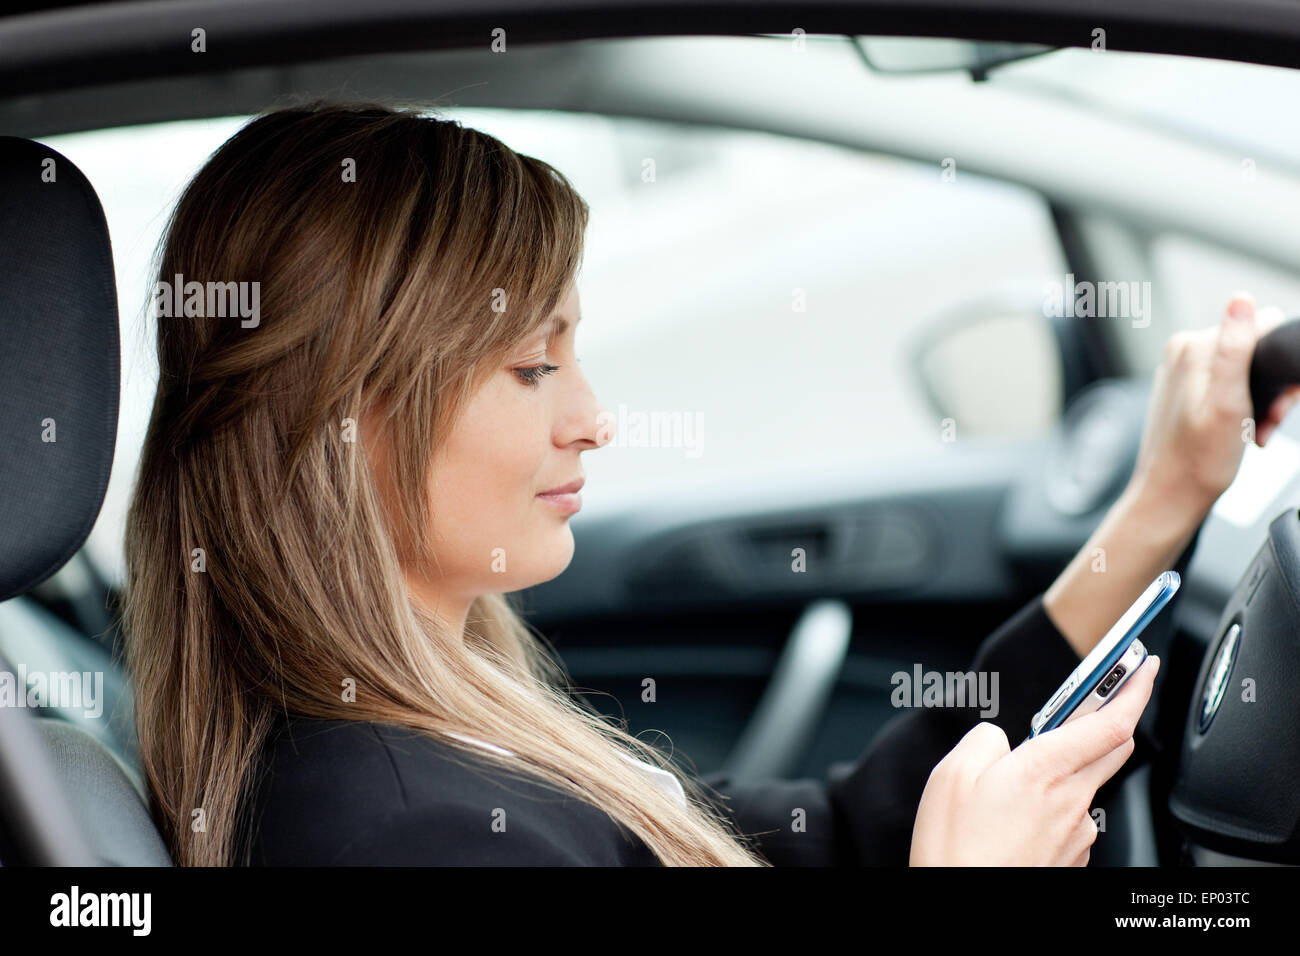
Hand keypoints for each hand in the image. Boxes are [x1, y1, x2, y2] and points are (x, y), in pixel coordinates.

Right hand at [909, 656, 1159, 865]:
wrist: (963, 905)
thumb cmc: (955, 849)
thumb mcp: (952, 774)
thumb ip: (985, 740)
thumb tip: (1001, 739)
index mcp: (1044, 771)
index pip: (1110, 722)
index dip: (1134, 688)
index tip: (1144, 665)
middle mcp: (1072, 802)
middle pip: (1112, 748)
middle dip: (1114, 717)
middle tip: (1102, 697)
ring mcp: (1078, 833)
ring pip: (1085, 784)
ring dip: (1066, 770)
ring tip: (1013, 787)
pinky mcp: (1073, 857)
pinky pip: (1072, 818)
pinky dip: (1053, 807)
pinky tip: (1016, 819)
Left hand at [1129, 293, 1295, 522]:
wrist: (1170, 496)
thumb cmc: (1199, 460)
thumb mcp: (1228, 402)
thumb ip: (1235, 348)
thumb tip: (1241, 298)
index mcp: (1193, 346)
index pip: (1262, 329)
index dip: (1279, 368)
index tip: (1274, 404)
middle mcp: (1184, 351)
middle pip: (1256, 351)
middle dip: (1270, 388)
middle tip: (1263, 423)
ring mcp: (1183, 371)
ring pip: (1248, 370)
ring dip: (1260, 401)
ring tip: (1252, 432)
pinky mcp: (1187, 390)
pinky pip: (1230, 387)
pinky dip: (1243, 408)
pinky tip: (1240, 432)